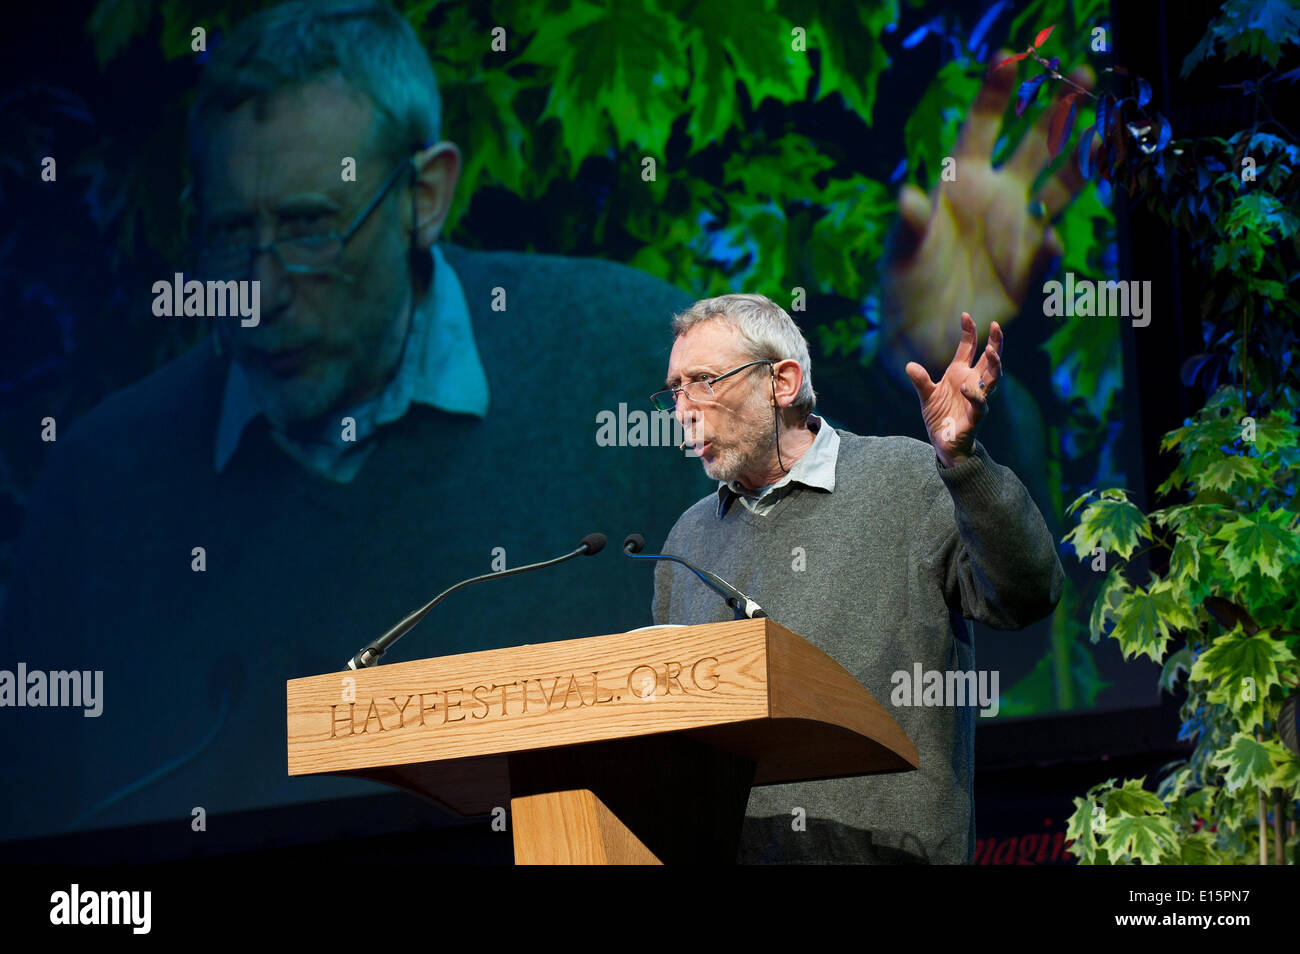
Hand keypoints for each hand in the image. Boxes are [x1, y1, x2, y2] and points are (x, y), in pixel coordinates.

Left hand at [882, 48, 1093, 369]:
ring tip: (1102, 138)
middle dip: (1060, 110)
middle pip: (1035, 144)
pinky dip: (1049, 245)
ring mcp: (1017, 231)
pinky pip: (1046, 249)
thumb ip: (909, 225)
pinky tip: (1047, 241)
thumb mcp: (902, 254)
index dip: (996, 93)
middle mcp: (996, 198)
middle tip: (1086, 74)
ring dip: (1082, 163)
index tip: (1009, 56)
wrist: (922, 338)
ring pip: (1060, 188)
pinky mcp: (1027, 269)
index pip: (982, 128)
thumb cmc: (905, 286)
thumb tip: (905, 195)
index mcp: (961, 183)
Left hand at [905, 312, 1002, 467]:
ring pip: (992, 379)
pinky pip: (980, 404)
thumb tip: (909, 365)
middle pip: (990, 360)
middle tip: (996, 326)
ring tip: (992, 350)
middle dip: (995, 343)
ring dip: (995, 365)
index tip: (966, 315)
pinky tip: (967, 387)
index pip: (969, 348)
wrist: (944, 443)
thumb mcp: (927, 396)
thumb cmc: (940, 416)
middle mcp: (972, 383)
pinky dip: (975, 395)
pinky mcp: (976, 417)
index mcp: (961, 374)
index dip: (970, 332)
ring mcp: (976, 399)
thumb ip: (921, 381)